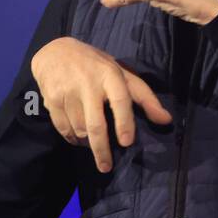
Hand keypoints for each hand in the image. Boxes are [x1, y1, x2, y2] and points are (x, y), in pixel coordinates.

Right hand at [30, 36, 172, 173]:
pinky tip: (78, 139)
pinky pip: (63, 128)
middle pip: (95, 124)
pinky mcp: (51, 99)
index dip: (124, 123)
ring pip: (79, 129)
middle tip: (106, 167)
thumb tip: (166, 120)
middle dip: (101, 149)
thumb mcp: (122, 74)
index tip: (126, 143)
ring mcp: (67, 91)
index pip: (120, 100)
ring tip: (92, 145)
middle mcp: (88, 83)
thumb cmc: (96, 65)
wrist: (56, 51)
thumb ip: (144, 97)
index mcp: (109, 74)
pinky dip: (72, 138)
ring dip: (87, 143)